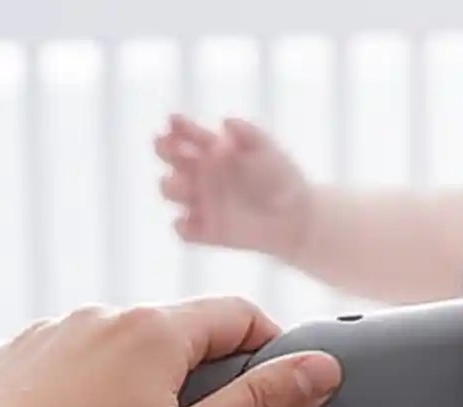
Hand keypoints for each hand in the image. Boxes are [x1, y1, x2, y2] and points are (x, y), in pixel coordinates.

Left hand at [0, 297, 340, 406]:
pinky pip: (79, 365)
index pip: (238, 314)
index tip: (277, 393)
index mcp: (151, 329)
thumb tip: (318, 367)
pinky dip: (98, 395)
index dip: (271, 351)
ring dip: (150, 388)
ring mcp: (50, 335)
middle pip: (182, 333)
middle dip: (205, 380)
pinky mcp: (13, 361)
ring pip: (128, 351)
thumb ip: (260, 405)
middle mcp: (99, 316)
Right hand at [156, 116, 313, 258]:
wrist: (297, 218)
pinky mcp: (207, 230)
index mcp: (212, 151)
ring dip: (172, 184)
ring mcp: (201, 202)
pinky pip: (183, 229)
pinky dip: (182, 226)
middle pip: (170, 158)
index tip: (174, 120)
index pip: (186, 135)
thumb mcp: (268, 150)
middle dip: (165, 150)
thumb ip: (249, 134)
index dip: (178, 127)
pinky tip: (192, 218)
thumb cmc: (283, 178)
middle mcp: (201, 175)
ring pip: (171, 190)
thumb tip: (226, 123)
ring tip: (186, 182)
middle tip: (172, 147)